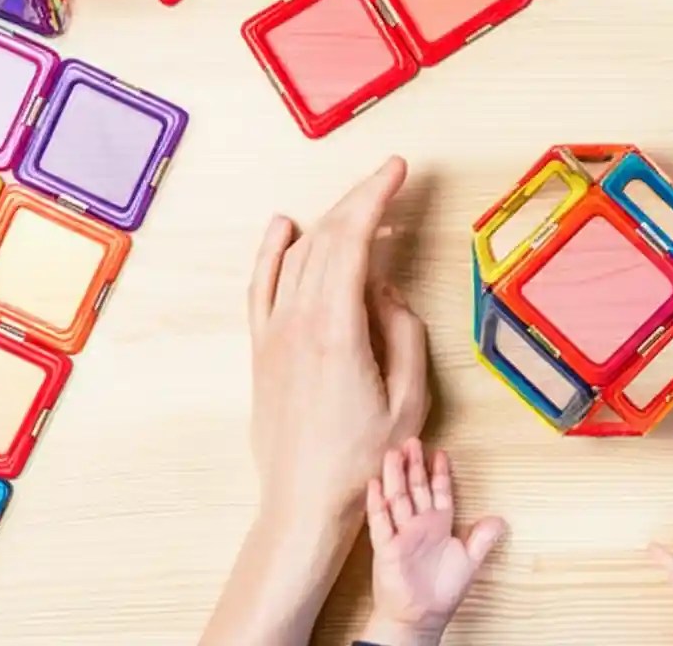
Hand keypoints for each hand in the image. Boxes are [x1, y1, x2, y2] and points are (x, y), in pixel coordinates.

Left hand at [247, 157, 429, 525]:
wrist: (306, 502)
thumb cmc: (363, 459)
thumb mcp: (409, 397)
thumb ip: (402, 330)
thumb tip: (384, 288)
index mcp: (336, 329)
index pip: (352, 239)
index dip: (376, 196)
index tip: (397, 169)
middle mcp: (297, 322)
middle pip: (326, 238)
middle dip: (360, 200)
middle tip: (391, 179)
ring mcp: (273, 334)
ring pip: (298, 256)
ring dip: (330, 223)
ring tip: (364, 209)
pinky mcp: (262, 349)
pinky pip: (263, 284)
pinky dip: (273, 250)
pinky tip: (284, 227)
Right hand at [363, 440, 506, 645]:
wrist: (420, 617)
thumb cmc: (441, 591)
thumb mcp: (469, 561)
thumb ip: (482, 539)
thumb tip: (500, 519)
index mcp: (439, 525)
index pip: (440, 492)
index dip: (440, 473)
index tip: (439, 452)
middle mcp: (419, 525)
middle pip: (416, 488)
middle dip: (414, 465)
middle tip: (412, 441)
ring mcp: (401, 534)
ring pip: (398, 498)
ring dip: (395, 476)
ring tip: (392, 453)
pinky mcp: (386, 548)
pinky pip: (381, 522)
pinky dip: (377, 503)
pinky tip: (375, 484)